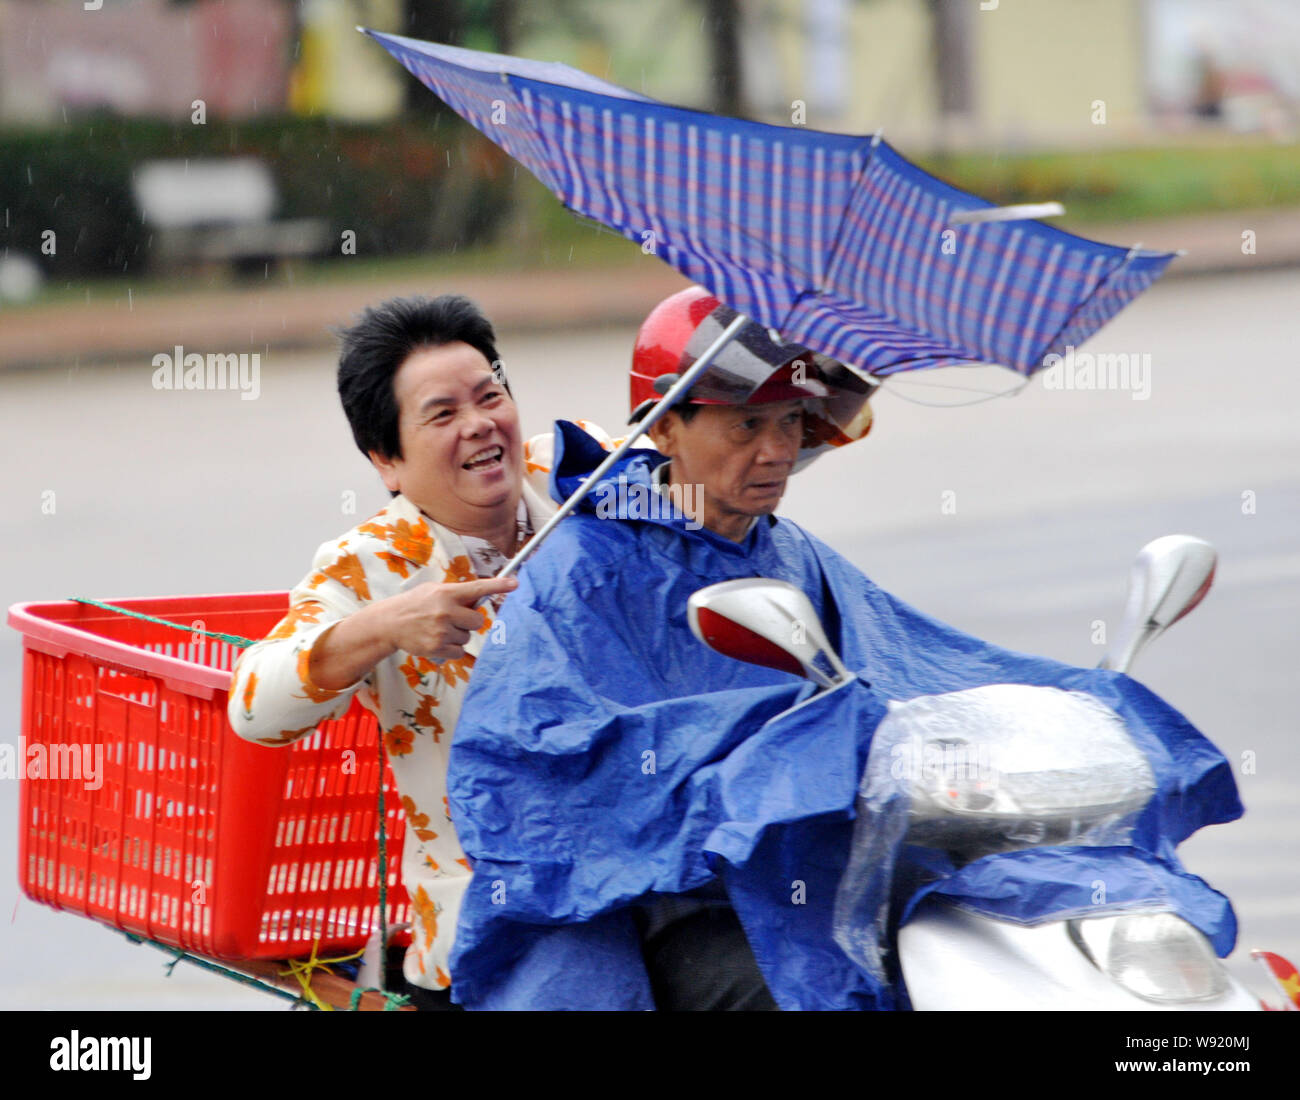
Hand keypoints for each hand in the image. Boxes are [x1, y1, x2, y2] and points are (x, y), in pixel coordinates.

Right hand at [381, 575, 518, 661]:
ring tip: (438, 629)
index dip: (498, 586)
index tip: (514, 583)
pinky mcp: (437, 647)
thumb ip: (456, 594)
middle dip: (469, 622)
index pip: (478, 588)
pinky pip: (459, 651)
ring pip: (467, 637)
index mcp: (447, 593)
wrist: (390, 623)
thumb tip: (479, 600)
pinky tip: (438, 640)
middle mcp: (446, 611)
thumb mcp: (434, 590)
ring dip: (458, 635)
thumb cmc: (416, 604)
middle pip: (478, 621)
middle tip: (453, 619)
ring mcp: (442, 630)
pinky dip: (452, 648)